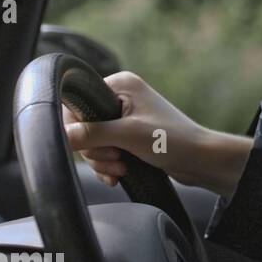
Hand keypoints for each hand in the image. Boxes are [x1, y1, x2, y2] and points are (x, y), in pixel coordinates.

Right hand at [62, 71, 251, 199]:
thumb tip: (59, 135)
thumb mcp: (127, 135)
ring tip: (120, 169)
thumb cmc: (173, 140)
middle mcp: (121, 97)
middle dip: (95, 150)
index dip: (78, 129)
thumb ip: (91, 134)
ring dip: (102, 161)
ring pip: (92, 142)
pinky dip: (108, 166)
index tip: (95, 145)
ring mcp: (124, 118)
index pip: (76, 104)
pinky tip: (118, 176)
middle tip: (115, 158)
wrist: (201, 160)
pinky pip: (104, 152)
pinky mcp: (128, 136)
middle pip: (82, 126)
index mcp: (120, 85)